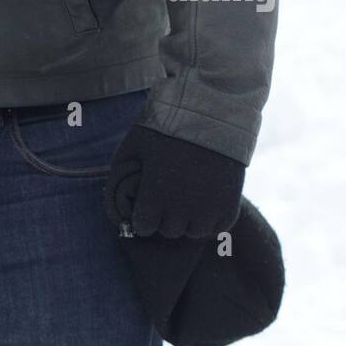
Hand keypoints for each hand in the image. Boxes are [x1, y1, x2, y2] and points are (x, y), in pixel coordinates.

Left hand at [103, 123, 244, 238]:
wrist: (213, 113)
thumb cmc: (169, 124)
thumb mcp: (136, 142)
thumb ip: (121, 169)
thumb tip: (114, 192)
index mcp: (154, 196)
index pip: (143, 228)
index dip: (143, 215)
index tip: (148, 201)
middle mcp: (181, 210)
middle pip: (168, 231)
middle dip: (165, 216)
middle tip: (169, 194)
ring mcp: (208, 211)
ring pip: (193, 232)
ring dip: (188, 220)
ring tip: (188, 196)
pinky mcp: (230, 207)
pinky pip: (217, 228)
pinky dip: (211, 219)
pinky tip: (206, 199)